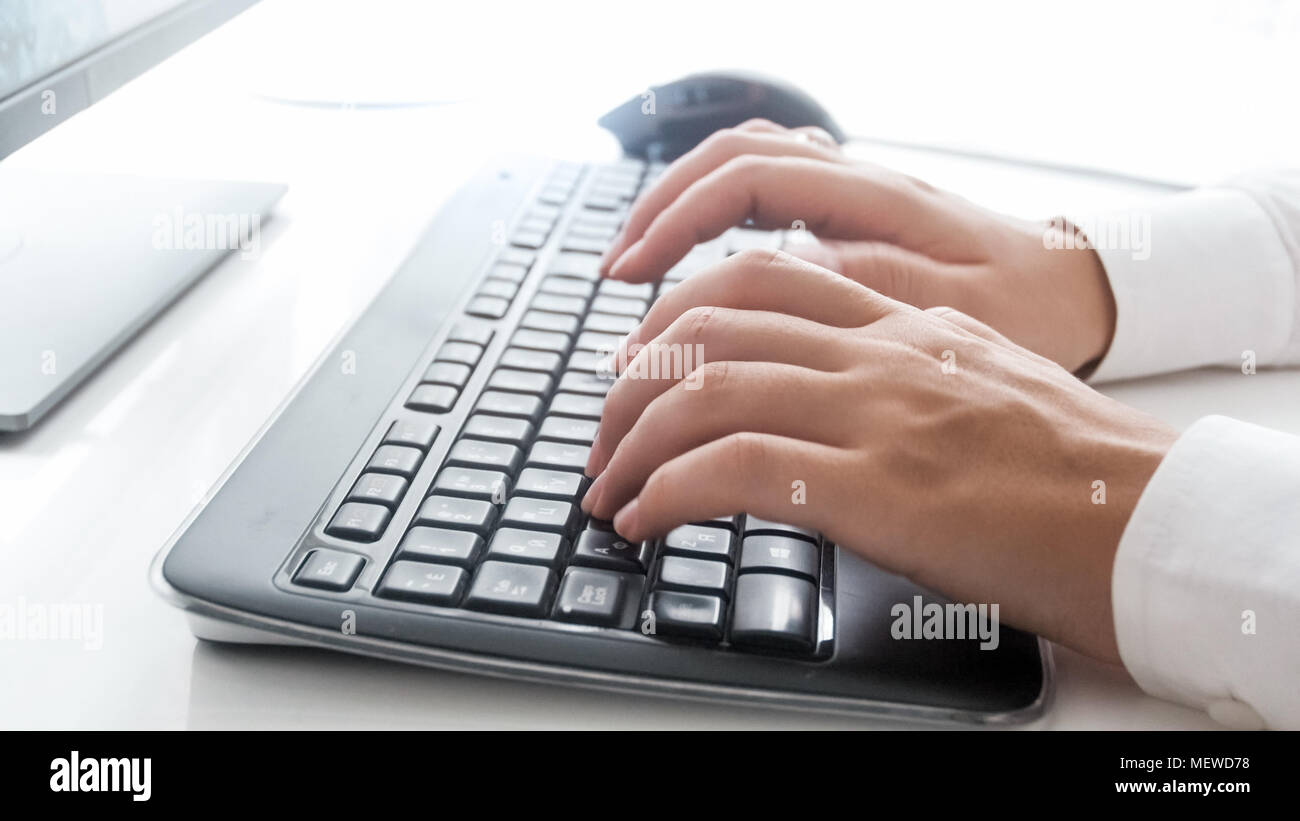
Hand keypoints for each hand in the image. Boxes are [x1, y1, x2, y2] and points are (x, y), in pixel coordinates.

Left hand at [581, 250, 1176, 661]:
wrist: (1152, 523)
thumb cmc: (1078, 473)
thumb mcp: (981, 390)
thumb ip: (902, 380)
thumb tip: (826, 411)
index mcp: (906, 325)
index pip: (761, 277)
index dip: (677, 312)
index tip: (642, 362)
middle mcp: (881, 354)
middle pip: (712, 322)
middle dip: (632, 379)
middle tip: (605, 431)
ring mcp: (876, 415)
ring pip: (706, 387)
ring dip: (631, 440)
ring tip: (607, 485)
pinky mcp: (877, 490)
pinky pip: (733, 467)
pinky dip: (666, 491)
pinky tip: (645, 519)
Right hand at [600, 120, 1116, 372]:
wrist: (1079, 291)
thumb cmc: (1028, 309)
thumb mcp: (958, 311)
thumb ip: (868, 289)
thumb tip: (774, 278)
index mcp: (876, 198)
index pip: (749, 177)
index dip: (679, 218)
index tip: (633, 273)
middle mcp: (856, 183)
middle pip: (730, 159)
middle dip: (660, 209)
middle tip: (616, 273)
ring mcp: (851, 196)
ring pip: (743, 169)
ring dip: (682, 208)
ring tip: (639, 266)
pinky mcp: (851, 219)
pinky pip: (766, 196)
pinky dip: (716, 219)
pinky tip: (696, 261)